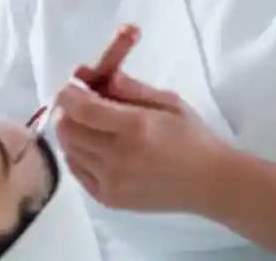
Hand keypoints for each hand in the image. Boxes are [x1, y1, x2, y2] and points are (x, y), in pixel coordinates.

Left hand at [54, 68, 231, 212]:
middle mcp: (118, 157)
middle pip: (68, 130)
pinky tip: (91, 145)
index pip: (82, 109)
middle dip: (66, 111)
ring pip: (69, 150)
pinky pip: (77, 171)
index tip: (70, 86)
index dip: (68, 94)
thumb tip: (100, 76)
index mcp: (136, 127)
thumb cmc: (192, 137)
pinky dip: (76, 154)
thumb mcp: (168, 101)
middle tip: (77, 102)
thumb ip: (131, 87)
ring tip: (87, 123)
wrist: (209, 183)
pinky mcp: (109, 199)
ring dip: (70, 132)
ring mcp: (112, 182)